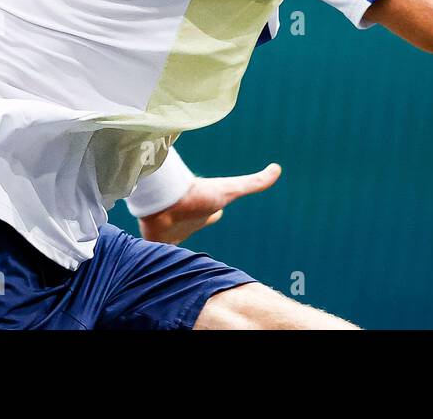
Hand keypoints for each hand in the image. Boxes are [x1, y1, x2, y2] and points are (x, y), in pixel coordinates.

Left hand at [138, 164, 281, 244]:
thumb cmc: (196, 195)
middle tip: (194, 232)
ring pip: (173, 238)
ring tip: (175, 256)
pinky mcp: (154, 240)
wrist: (164, 201)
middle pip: (192, 226)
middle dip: (192, 227)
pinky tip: (156, 264)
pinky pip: (156, 251)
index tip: (217, 212)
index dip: (214, 214)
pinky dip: (157, 257)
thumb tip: (277, 168)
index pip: (212, 214)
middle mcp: (186, 220)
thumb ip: (253, 182)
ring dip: (174, 244)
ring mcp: (170, 230)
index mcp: (204, 211)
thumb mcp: (229, 190)